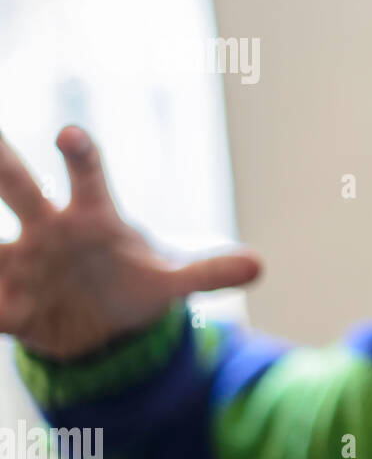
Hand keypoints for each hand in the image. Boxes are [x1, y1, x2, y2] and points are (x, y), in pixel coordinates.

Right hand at [0, 124, 261, 359]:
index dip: (79, 155)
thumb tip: (259, 265)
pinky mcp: (3, 302)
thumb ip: (209, 272)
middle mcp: (47, 229)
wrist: (100, 324)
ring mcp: (19, 262)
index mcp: (92, 218)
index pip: (87, 177)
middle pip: (18, 189)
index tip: (71, 134)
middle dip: (1, 163)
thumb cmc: (134, 285)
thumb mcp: (171, 284)